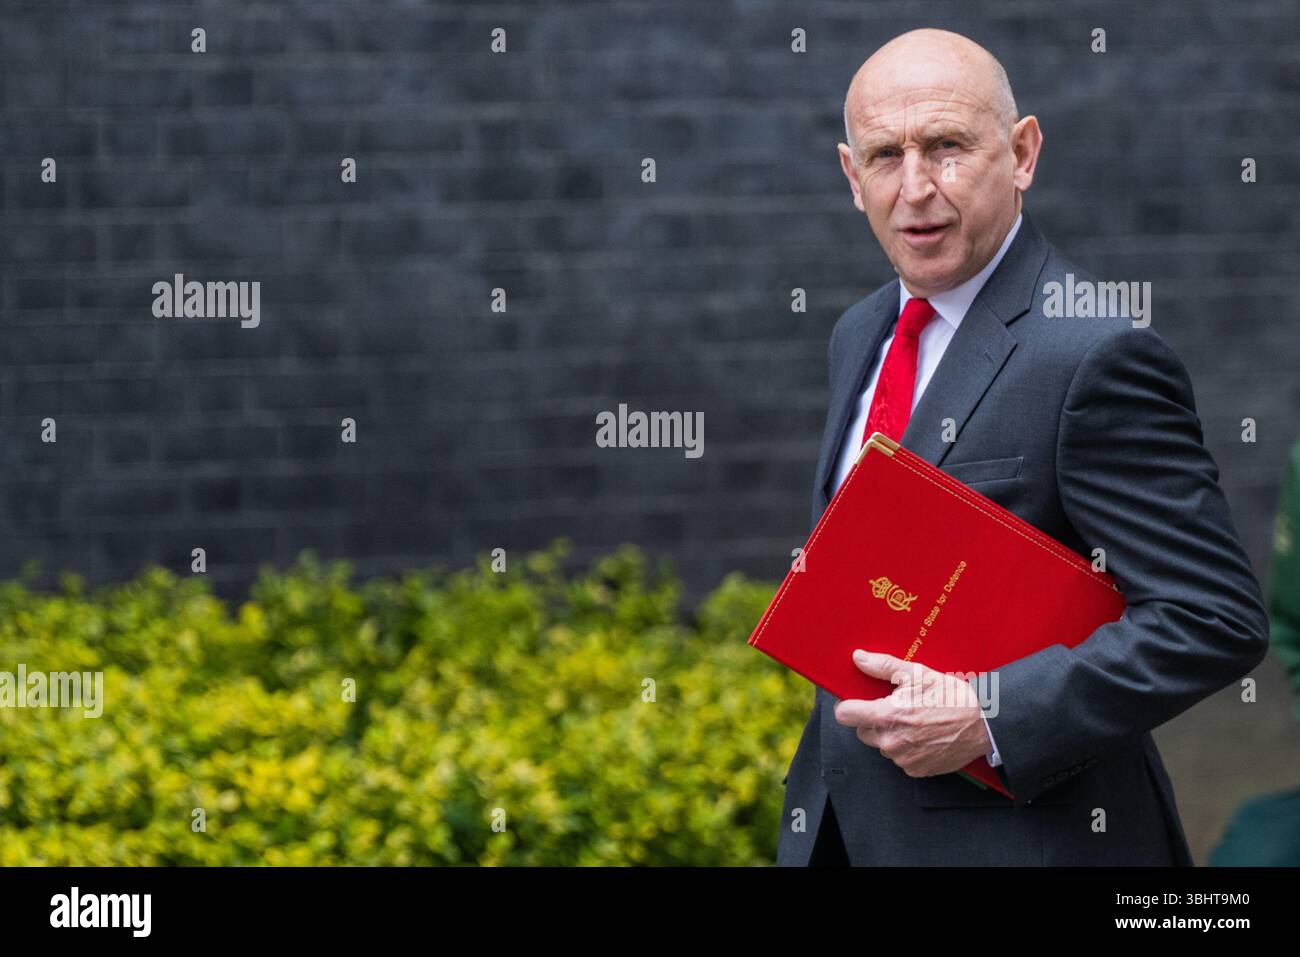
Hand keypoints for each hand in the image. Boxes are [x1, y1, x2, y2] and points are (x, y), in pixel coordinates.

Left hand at [833, 650, 992, 777]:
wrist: (983, 724)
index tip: (855, 702)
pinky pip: (900, 759)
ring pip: (882, 745)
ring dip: (891, 735)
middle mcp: (891, 742)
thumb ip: (883, 667)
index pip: (845, 715)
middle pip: (863, 731)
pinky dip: (907, 749)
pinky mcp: (916, 770)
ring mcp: (903, 759)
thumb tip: (858, 658)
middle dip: (874, 720)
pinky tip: (924, 736)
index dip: (848, 706)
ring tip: (915, 721)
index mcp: (886, 716)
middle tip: (897, 708)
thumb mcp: (917, 674)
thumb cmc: (950, 696)